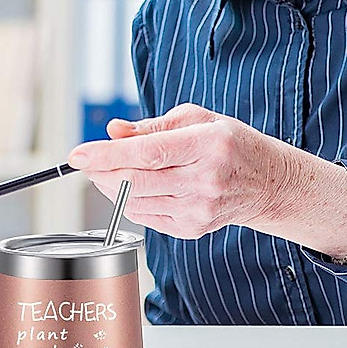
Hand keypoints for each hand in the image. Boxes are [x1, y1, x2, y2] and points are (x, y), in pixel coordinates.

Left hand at [66, 103, 346, 257]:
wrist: (268, 183)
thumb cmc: (230, 144)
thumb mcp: (196, 118)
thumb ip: (150, 126)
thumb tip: (113, 131)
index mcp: (207, 145)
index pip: (147, 153)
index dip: (106, 155)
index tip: (78, 153)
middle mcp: (205, 181)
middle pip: (136, 182)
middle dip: (100, 172)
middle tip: (85, 160)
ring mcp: (199, 210)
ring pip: (135, 203)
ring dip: (110, 187)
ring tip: (105, 170)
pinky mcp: (192, 229)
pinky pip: (145, 218)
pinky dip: (127, 202)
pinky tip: (129, 187)